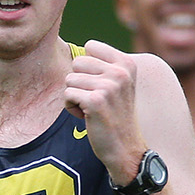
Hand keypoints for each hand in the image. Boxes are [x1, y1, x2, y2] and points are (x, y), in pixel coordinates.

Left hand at [65, 41, 143, 181]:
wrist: (125, 148)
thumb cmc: (115, 115)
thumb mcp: (119, 83)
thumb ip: (104, 64)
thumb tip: (78, 46)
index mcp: (127, 63)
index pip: (90, 46)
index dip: (88, 67)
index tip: (101, 84)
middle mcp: (120, 72)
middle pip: (77, 62)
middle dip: (79, 82)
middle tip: (95, 99)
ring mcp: (109, 86)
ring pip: (70, 79)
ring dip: (75, 96)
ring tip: (93, 109)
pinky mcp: (95, 101)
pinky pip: (67, 95)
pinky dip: (72, 108)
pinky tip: (88, 117)